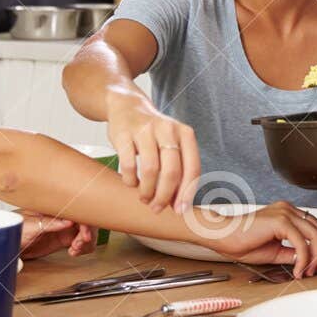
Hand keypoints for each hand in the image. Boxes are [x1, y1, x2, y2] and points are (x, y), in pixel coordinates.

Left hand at [18, 212, 96, 258]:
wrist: (8, 244)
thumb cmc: (15, 229)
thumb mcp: (30, 226)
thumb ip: (49, 223)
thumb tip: (68, 221)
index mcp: (54, 208)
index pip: (77, 210)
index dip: (85, 223)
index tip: (84, 236)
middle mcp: (62, 216)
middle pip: (86, 221)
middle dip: (87, 233)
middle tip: (78, 245)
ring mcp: (65, 227)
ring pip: (86, 231)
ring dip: (86, 242)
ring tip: (75, 250)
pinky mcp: (65, 238)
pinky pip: (81, 241)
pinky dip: (82, 248)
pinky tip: (73, 252)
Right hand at [107, 95, 200, 212]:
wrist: (127, 106)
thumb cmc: (154, 133)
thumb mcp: (173, 144)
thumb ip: (179, 170)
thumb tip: (179, 205)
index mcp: (186, 134)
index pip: (193, 169)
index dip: (186, 193)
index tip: (180, 210)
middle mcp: (168, 130)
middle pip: (171, 172)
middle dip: (165, 196)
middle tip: (157, 208)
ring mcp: (145, 130)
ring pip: (150, 170)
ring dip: (147, 191)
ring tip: (144, 198)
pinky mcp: (123, 134)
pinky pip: (128, 164)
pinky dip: (130, 180)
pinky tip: (131, 183)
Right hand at [205, 202, 316, 276]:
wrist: (222, 236)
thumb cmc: (240, 242)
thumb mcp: (274, 251)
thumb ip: (291, 253)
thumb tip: (307, 261)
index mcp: (286, 213)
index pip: (314, 227)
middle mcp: (288, 210)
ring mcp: (285, 213)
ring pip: (314, 234)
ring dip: (316, 256)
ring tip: (309, 272)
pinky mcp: (280, 221)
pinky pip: (301, 242)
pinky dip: (304, 258)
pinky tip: (298, 269)